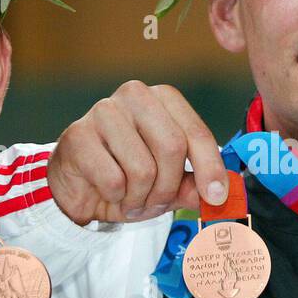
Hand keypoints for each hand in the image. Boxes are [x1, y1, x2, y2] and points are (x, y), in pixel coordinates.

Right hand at [48, 80, 228, 224]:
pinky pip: (113, 179)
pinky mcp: (78, 135)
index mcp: (164, 98)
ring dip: (140, 197)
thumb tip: (219, 195)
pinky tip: (107, 191)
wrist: (78, 186)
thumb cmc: (127, 176)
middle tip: (155, 202)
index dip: (210, 167)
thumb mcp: (168, 183)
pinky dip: (115, 196)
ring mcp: (104, 111)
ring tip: (130, 197)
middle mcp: (135, 95)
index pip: (196, 133)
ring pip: (143, 168)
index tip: (216, 196)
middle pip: (172, 147)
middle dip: (167, 187)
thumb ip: (194, 185)